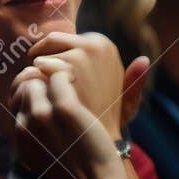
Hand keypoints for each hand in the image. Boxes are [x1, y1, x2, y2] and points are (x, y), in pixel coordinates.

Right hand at [11, 66, 129, 178]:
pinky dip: (67, 73)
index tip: (47, 89)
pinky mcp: (64, 108)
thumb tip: (32, 116)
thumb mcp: (44, 158)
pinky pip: (58, 76)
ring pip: (38, 77)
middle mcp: (26, 124)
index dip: (31, 91)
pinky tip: (77, 78)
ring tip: (68, 77)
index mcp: (19, 135)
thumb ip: (33, 137)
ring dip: (52, 72)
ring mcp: (42, 115)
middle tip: (57, 80)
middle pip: (24, 85)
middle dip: (38, 79)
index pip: (15, 99)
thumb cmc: (76, 173)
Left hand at [22, 31, 143, 138]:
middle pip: (51, 42)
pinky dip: (34, 79)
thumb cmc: (108, 121)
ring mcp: (79, 54)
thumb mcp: (126, 102)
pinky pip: (38, 68)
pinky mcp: (63, 67)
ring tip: (40, 91)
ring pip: (43, 56)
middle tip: (39, 79)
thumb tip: (144, 59)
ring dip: (37, 71)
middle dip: (43, 59)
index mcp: (105, 45)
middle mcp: (95, 43)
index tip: (50, 72)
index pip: (65, 39)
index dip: (55, 56)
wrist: (98, 139)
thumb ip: (133, 82)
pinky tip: (38, 96)